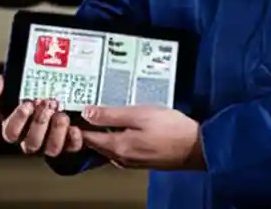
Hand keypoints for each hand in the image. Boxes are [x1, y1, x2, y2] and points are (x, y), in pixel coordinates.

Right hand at [0, 74, 84, 156]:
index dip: (18, 120)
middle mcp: (33, 139)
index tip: (27, 103)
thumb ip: (3, 85)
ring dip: (57, 131)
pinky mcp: (70, 145)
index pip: (10, 133)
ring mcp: (51, 144)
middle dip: (40, 123)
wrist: (66, 96)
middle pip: (31, 143)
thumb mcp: (19, 86)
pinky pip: (72, 148)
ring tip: (61, 114)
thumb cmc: (36, 94)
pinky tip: (75, 126)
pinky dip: (74, 138)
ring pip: (51, 149)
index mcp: (18, 128)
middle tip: (48, 104)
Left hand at [79, 104, 205, 170]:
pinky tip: (122, 126)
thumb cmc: (171, 128)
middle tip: (85, 109)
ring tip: (102, 115)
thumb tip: (86, 113)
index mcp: (118, 146)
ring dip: (102, 133)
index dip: (78, 124)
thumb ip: (111, 115)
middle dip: (88, 129)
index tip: (73, 110)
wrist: (197, 147)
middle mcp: (121, 158)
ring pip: (108, 147)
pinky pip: (120, 149)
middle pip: (96, 144)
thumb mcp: (140, 114)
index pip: (87, 138)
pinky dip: (115, 138)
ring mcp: (132, 162)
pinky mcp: (142, 160)